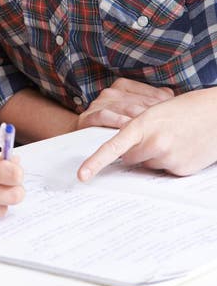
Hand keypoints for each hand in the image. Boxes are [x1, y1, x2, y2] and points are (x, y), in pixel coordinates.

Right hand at [76, 77, 173, 130]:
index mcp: (124, 86)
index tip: (175, 117)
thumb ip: (152, 102)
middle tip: (168, 127)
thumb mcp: (135, 109)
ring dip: (138, 120)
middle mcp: (111, 92)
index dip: (164, 106)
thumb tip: (171, 97)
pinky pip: (104, 116)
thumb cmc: (114, 122)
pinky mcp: (88, 116)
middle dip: (154, 116)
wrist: (83, 133)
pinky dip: (116, 122)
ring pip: (124, 109)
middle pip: (139, 103)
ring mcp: (99, 103)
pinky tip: (127, 129)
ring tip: (152, 130)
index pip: (150, 94)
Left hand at [78, 89, 216, 180]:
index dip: (95, 162)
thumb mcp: (154, 112)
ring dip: (154, 156)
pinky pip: (165, 170)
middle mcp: (154, 143)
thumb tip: (125, 153)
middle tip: (155, 135)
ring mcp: (169, 158)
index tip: (82, 176)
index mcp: (143, 124)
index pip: (113, 147)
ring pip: (148, 165)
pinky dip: (170, 162)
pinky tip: (182, 147)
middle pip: (129, 158)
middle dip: (135, 151)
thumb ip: (136, 131)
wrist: (215, 114)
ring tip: (173, 138)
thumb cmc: (183, 110)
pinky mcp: (181, 170)